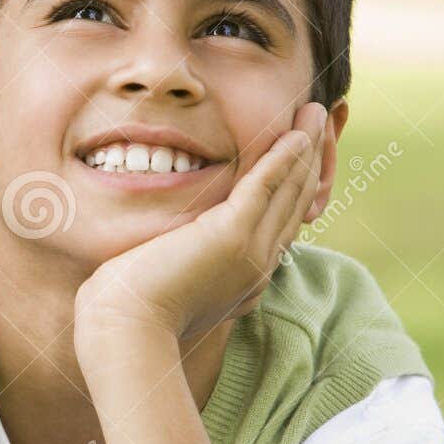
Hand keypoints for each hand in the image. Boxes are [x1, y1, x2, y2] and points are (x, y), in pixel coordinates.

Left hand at [74, 101, 329, 353]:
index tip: (300, 157)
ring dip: (305, 148)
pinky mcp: (233, 237)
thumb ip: (175, 269)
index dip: (294, 188)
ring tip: (316, 112)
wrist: (125, 331)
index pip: (279, 226)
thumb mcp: (163, 289)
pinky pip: (267, 188)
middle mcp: (256, 268)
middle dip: (310, 160)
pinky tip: (295, 133)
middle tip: (318, 122)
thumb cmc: (128, 316)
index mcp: (243, 280)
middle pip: (296, 204)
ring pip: (289, 191)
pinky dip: (284, 158)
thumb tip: (162, 259)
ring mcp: (250, 253)